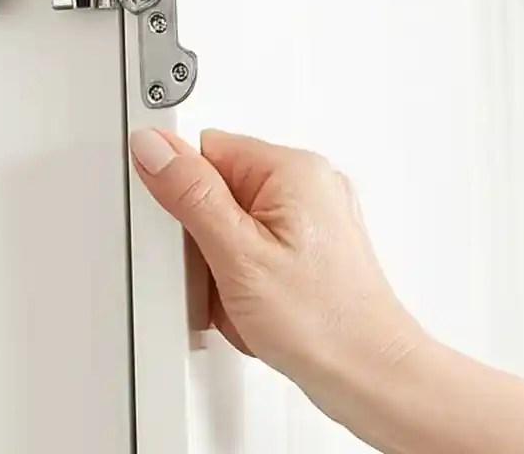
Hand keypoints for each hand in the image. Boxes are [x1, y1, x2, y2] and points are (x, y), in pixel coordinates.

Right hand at [128, 129, 423, 397]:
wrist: (368, 375)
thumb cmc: (323, 323)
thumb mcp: (237, 254)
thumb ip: (190, 194)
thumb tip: (155, 147)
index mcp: (294, 169)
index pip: (206, 151)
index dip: (186, 197)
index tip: (196, 237)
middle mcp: (310, 185)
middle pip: (218, 191)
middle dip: (207, 242)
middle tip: (228, 278)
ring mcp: (314, 219)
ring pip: (233, 228)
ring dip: (225, 268)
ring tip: (247, 299)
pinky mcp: (312, 250)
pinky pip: (255, 252)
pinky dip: (246, 280)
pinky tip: (259, 307)